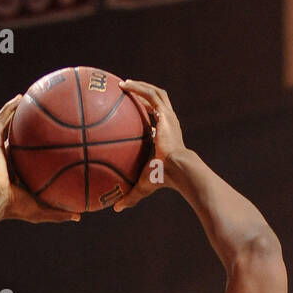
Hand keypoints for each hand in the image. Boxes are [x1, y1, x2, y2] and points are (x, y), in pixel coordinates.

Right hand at [0, 97, 80, 223]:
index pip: (24, 155)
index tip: (47, 139)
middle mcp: (4, 157)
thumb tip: (79, 216)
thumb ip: (59, 211)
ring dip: (14, 110)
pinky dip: (8, 109)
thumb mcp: (42, 210)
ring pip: (5, 124)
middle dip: (24, 125)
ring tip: (25, 98)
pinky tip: (19, 99)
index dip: (33, 147)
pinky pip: (0, 121)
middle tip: (38, 115)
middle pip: (14, 136)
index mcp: (14, 170)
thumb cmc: (16, 208)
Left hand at [113, 81, 185, 211]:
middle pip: (157, 104)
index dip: (145, 117)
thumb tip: (115, 208)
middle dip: (143, 95)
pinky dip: (138, 88)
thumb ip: (130, 195)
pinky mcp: (166, 113)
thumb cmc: (162, 178)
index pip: (156, 123)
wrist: (177, 169)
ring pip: (156, 94)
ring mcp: (168, 117)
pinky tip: (123, 84)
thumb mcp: (142, 186)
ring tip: (124, 83)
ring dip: (141, 86)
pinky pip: (150, 95)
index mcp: (165, 138)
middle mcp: (168, 125)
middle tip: (126, 92)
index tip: (133, 114)